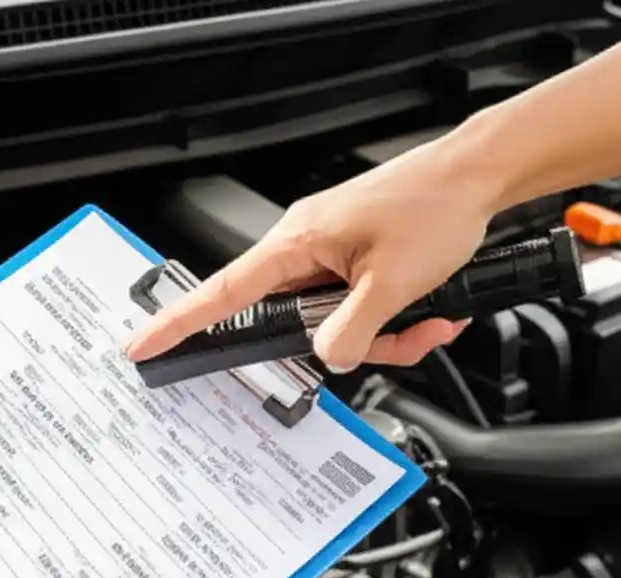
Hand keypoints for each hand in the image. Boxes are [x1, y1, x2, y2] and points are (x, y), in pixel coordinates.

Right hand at [124, 137, 496, 372]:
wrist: (476, 176)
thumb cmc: (433, 206)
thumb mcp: (395, 284)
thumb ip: (354, 330)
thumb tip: (329, 358)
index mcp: (297, 241)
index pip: (224, 291)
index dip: (180, 321)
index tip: (143, 344)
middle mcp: (305, 244)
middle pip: (297, 321)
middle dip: (352, 341)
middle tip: (396, 336)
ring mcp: (331, 251)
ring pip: (335, 320)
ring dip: (385, 331)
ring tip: (428, 317)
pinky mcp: (355, 257)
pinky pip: (358, 305)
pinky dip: (395, 316)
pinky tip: (431, 309)